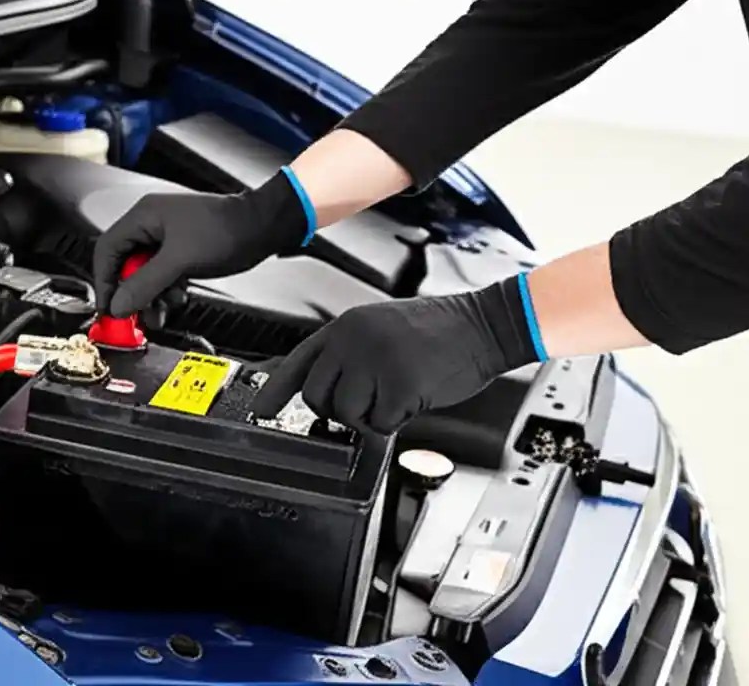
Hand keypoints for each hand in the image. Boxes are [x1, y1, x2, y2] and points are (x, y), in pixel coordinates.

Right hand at [93, 169, 310, 316]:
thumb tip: (119, 304)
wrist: (262, 227)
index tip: (109, 306)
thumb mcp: (179, 261)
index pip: (107, 250)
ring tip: (160, 311)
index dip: (104, 281)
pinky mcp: (180, 249)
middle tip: (134, 315)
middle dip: (131, 292)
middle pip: (125, 264)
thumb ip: (145, 284)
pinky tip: (177, 298)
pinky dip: (166, 290)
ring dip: (150, 295)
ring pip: (144, 273)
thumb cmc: (226, 230)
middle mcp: (151, 223)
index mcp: (143, 216)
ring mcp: (166, 237)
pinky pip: (162, 274)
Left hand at [250, 275, 539, 434]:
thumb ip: (350, 354)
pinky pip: (380, 424)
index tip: (261, 411)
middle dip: (339, 409)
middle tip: (369, 401)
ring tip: (398, 392)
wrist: (486, 323)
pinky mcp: (399, 384)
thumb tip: (323, 390)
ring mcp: (374, 361)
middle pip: (317, 396)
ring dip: (371, 416)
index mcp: (346, 326)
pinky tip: (415, 396)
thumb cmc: (440, 331)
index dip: (277, 389)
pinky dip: (397, 420)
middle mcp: (352, 339)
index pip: (300, 360)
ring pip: (346, 414)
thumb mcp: (382, 329)